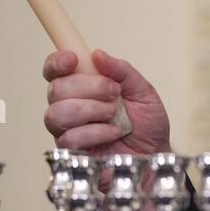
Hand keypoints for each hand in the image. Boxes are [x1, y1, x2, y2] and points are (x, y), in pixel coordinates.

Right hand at [43, 49, 171, 156]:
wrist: (155, 155)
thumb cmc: (147, 125)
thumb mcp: (143, 91)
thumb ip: (122, 71)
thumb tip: (97, 54)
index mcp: (82, 88)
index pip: (54, 71)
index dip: (57, 62)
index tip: (73, 59)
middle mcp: (69, 107)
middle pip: (55, 89)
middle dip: (88, 87)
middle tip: (113, 92)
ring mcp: (68, 131)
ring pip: (56, 114)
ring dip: (89, 109)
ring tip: (113, 113)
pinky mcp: (73, 153)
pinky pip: (69, 138)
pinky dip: (96, 132)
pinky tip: (114, 132)